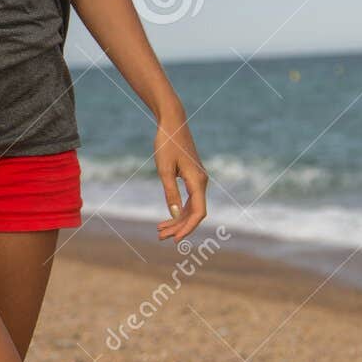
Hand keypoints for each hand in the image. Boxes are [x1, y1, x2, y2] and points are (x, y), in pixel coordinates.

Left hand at [154, 113, 208, 243]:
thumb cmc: (167, 143)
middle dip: (179, 227)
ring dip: (177, 220)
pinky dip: (179, 209)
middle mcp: (201, 182)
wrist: (172, 122)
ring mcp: (198, 179)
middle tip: (160, 237)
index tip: (175, 239)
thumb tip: (175, 214)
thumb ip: (170, 192)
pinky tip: (167, 217)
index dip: (187, 228)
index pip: (198, 212)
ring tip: (160, 230)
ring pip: (191, 207)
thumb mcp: (164, 169)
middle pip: (194, 213)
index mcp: (197, 181)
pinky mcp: (192, 177)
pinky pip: (189, 199)